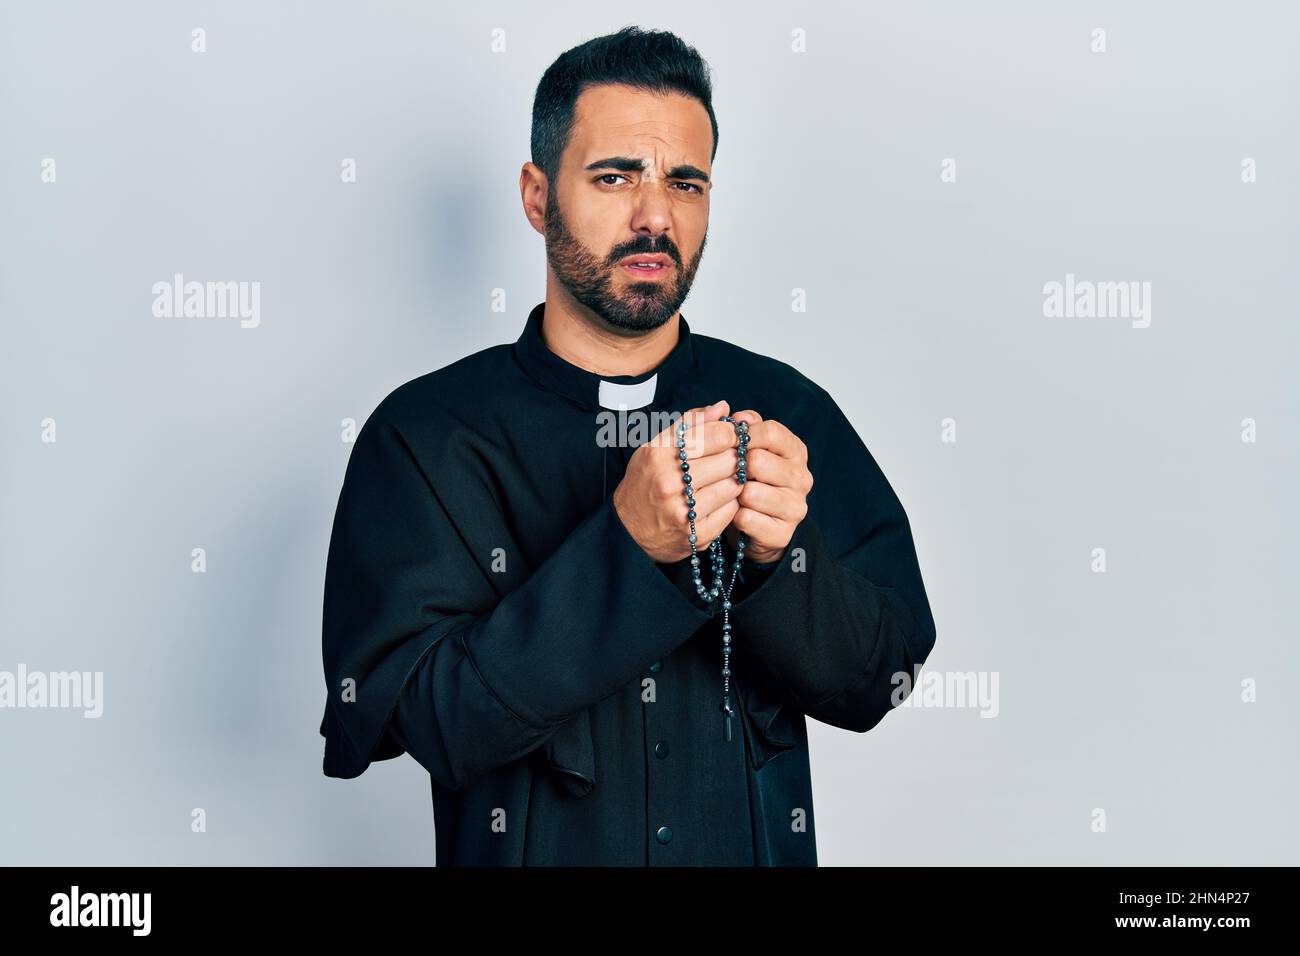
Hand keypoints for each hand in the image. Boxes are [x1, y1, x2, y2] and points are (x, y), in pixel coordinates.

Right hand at [613, 399, 746, 563]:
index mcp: (659, 454)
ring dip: (734, 480)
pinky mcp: (697, 534)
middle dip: (735, 456)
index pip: (717, 435)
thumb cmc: (645, 481)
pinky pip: (732, 510)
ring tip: (722, 479)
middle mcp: (670, 482)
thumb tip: (723, 407)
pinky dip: (730, 502)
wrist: (626, 529)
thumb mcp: (657, 446)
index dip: (732, 433)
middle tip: (731, 458)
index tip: (733, 436)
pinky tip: (718, 500)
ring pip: (734, 485)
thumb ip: (690, 423)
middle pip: (730, 460)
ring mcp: (684, 510)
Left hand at [721, 409, 812, 564]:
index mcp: (795, 451)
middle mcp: (802, 477)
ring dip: (734, 495)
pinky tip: (737, 516)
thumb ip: (746, 428)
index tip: (729, 444)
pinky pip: (747, 519)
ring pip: (751, 493)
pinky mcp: (783, 533)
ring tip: (734, 497)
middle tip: (730, 475)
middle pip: (758, 461)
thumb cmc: (750, 480)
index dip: (743, 436)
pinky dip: (735, 518)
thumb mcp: (750, 449)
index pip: (770, 432)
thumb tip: (739, 417)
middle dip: (736, 468)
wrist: (757, 526)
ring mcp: (796, 506)